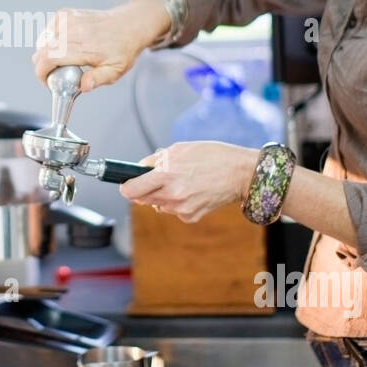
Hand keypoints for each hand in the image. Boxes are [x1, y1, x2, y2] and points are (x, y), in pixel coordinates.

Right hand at [31, 0, 169, 92]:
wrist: (129, 25)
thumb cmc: (122, 48)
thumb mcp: (115, 71)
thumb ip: (97, 79)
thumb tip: (83, 86)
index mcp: (86, 46)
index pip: (50, 57)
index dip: (41, 72)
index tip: (46, 81)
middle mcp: (75, 31)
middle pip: (42, 50)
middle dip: (42, 66)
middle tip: (54, 74)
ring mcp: (69, 20)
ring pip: (43, 41)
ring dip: (45, 54)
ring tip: (61, 60)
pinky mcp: (66, 14)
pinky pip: (47, 31)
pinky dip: (48, 41)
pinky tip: (60, 46)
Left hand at [118, 141, 257, 222]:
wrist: (240, 173)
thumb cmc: (212, 156)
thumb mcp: (180, 149)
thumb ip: (154, 160)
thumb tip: (137, 169)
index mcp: (166, 174)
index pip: (131, 189)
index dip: (126, 186)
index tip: (126, 183)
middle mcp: (171, 195)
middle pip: (142, 199)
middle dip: (145, 189)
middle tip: (158, 179)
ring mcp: (180, 208)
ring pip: (158, 205)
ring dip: (162, 196)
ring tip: (182, 182)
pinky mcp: (190, 217)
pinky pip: (173, 211)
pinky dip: (178, 203)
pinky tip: (192, 191)